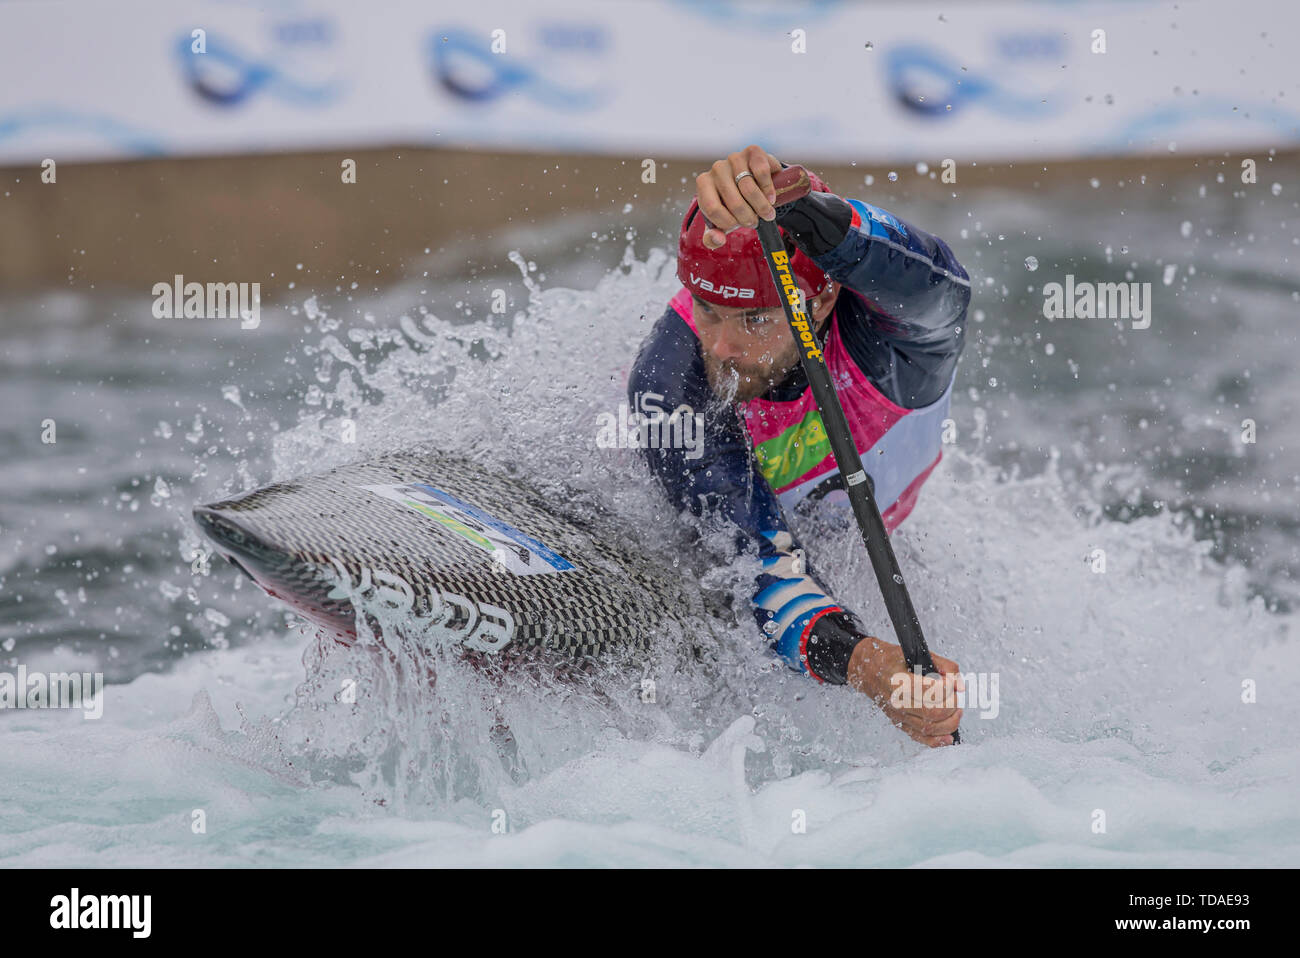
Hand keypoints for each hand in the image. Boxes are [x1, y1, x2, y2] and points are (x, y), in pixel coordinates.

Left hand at [696, 145, 782, 249]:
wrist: (756, 183)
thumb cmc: (734, 206)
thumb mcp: (721, 223)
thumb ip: (712, 237)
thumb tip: (718, 238)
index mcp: (703, 184)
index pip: (711, 208)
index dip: (728, 222)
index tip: (737, 225)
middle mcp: (716, 168)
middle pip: (733, 201)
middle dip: (748, 218)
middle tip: (755, 222)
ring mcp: (734, 158)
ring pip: (749, 188)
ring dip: (761, 207)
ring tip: (767, 213)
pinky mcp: (752, 151)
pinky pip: (761, 172)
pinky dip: (768, 189)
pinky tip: (771, 197)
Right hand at [847, 637, 963, 746]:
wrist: (869, 670)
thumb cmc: (893, 660)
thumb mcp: (918, 653)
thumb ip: (944, 666)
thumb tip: (959, 686)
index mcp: (899, 681)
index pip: (931, 691)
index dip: (947, 687)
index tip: (951, 682)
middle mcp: (897, 701)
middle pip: (933, 713)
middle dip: (952, 706)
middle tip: (955, 697)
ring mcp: (898, 715)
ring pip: (929, 728)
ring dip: (950, 722)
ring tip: (956, 711)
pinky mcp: (900, 724)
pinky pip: (920, 738)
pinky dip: (937, 741)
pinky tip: (949, 737)